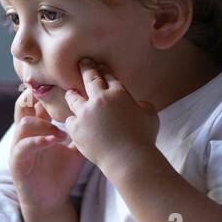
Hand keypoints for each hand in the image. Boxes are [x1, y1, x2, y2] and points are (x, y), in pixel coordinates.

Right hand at [10, 83, 88, 215]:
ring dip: (43, 124)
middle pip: (23, 105)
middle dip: (37, 98)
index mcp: (39, 127)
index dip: (48, 91)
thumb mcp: (76, 148)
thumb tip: (104, 115)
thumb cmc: (62, 172)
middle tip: (55, 96)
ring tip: (62, 133)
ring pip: (23, 123)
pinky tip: (55, 141)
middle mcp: (26, 133)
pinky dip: (39, 141)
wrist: (51, 201)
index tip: (65, 84)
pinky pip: (23, 146)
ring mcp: (19, 146)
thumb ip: (82, 131)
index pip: (38, 102)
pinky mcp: (16, 162)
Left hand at [63, 58, 159, 181]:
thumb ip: (144, 105)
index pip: (109, 76)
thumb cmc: (143, 139)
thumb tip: (138, 104)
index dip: (104, 70)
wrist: (128, 159)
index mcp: (119, 94)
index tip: (99, 65)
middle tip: (83, 62)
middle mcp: (100, 99)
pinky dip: (72, 120)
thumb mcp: (152, 117)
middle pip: (90, 78)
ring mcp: (85, 113)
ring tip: (71, 92)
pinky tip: (73, 120)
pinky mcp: (75, 128)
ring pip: (73, 97)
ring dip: (72, 93)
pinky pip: (69, 119)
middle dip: (86, 67)